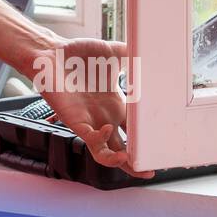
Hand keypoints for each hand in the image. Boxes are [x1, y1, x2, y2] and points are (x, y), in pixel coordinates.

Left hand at [26, 38, 154, 180]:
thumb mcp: (111, 53)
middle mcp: (105, 118)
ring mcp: (91, 122)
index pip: (137, 132)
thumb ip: (131, 54)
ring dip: (120, 161)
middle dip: (138, 163)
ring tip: (131, 160)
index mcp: (117, 106)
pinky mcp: (75, 122)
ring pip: (107, 154)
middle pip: (125, 151)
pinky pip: (90, 140)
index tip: (164, 147)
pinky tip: (108, 129)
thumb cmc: (78, 55)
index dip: (149, 142)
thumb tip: (149, 48)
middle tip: (152, 168)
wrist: (52, 54)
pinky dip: (101, 141)